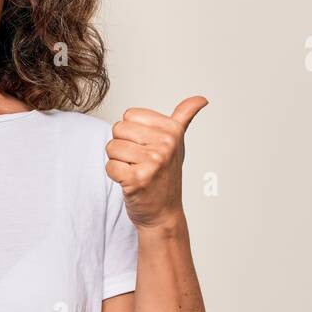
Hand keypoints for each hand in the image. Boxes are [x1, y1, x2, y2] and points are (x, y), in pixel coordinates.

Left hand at [106, 96, 207, 229]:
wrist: (163, 213)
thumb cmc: (166, 175)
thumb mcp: (178, 142)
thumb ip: (184, 117)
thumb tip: (201, 99)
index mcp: (172, 130)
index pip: (129, 115)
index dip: (131, 132)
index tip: (146, 146)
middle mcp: (165, 145)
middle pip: (118, 129)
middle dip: (122, 146)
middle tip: (139, 161)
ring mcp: (152, 163)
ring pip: (111, 148)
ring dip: (118, 162)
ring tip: (135, 171)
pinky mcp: (138, 180)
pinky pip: (110, 167)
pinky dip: (115, 176)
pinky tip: (130, 182)